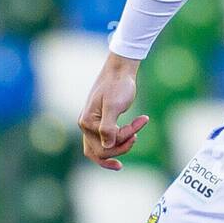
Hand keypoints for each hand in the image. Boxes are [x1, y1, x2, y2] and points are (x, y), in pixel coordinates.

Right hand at [77, 55, 148, 169]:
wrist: (120, 70)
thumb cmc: (118, 85)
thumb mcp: (114, 106)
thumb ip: (107, 127)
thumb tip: (106, 147)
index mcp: (87, 122)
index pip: (104, 146)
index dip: (123, 141)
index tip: (138, 126)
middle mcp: (86, 126)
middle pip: (101, 152)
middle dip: (121, 146)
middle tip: (136, 136)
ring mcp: (91, 125)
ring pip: (101, 150)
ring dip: (120, 146)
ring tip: (135, 136)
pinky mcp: (99, 123)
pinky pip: (105, 142)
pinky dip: (118, 143)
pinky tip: (131, 137)